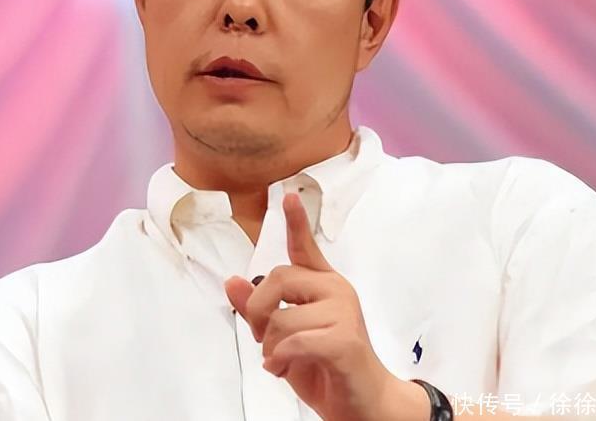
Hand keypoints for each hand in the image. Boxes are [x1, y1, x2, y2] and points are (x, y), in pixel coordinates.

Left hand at [224, 192, 424, 420]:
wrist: (362, 405)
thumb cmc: (325, 367)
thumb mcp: (283, 338)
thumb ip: (259, 309)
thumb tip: (232, 282)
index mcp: (323, 285)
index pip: (305, 248)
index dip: (296, 222)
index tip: (287, 196)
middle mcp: (336, 290)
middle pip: (276, 280)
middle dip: (257, 313)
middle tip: (262, 339)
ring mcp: (343, 312)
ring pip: (280, 319)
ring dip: (270, 348)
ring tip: (283, 362)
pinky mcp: (344, 339)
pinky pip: (292, 341)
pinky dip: (279, 360)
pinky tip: (284, 369)